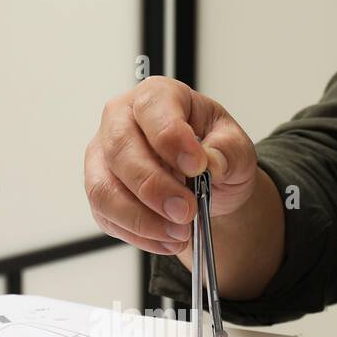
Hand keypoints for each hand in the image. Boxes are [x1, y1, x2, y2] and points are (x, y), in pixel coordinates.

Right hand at [84, 76, 257, 255]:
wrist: (205, 184)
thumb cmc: (213, 153)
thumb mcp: (236, 147)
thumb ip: (228, 152)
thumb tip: (210, 163)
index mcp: (157, 96)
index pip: (153, 109)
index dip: (172, 138)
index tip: (197, 166)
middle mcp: (120, 121)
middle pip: (120, 150)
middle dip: (154, 187)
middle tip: (185, 211)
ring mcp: (103, 157)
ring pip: (104, 189)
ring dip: (142, 219)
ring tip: (179, 232)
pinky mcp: (99, 191)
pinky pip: (108, 217)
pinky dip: (139, 235)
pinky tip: (167, 240)